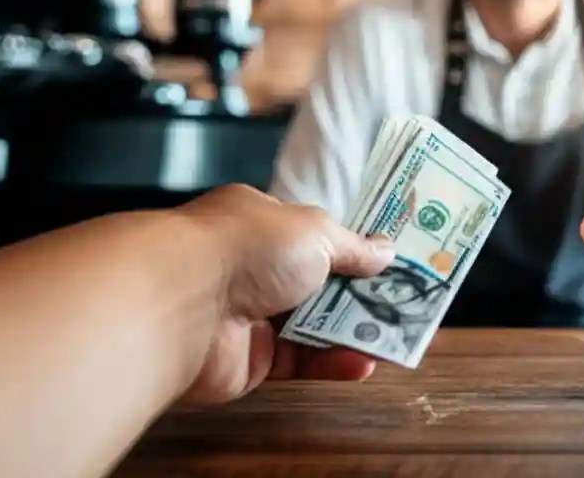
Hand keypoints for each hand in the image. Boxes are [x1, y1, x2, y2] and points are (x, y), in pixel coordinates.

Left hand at [173, 185, 394, 403]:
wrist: (182, 304)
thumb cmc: (242, 248)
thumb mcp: (316, 232)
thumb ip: (353, 247)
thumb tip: (385, 251)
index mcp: (259, 221)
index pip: (311, 233)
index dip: (350, 244)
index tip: (387, 258)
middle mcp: (251, 266)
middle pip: (316, 282)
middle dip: (356, 292)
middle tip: (400, 300)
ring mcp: (249, 314)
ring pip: (312, 325)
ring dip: (350, 330)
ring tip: (393, 334)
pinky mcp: (250, 359)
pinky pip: (300, 361)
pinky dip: (331, 362)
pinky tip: (363, 362)